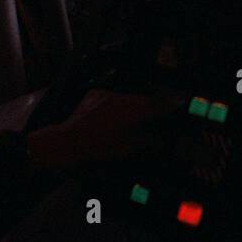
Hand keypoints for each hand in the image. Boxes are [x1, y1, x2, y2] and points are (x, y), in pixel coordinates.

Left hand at [26, 90, 182, 171]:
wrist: (67, 141)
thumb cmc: (97, 147)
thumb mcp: (127, 148)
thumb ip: (147, 141)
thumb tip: (160, 140)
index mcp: (132, 109)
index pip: (157, 104)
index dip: (167, 107)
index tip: (174, 110)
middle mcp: (121, 97)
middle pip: (143, 99)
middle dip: (150, 108)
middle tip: (154, 118)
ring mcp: (107, 94)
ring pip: (128, 98)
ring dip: (132, 107)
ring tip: (131, 120)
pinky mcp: (95, 94)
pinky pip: (112, 97)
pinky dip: (116, 105)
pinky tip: (113, 117)